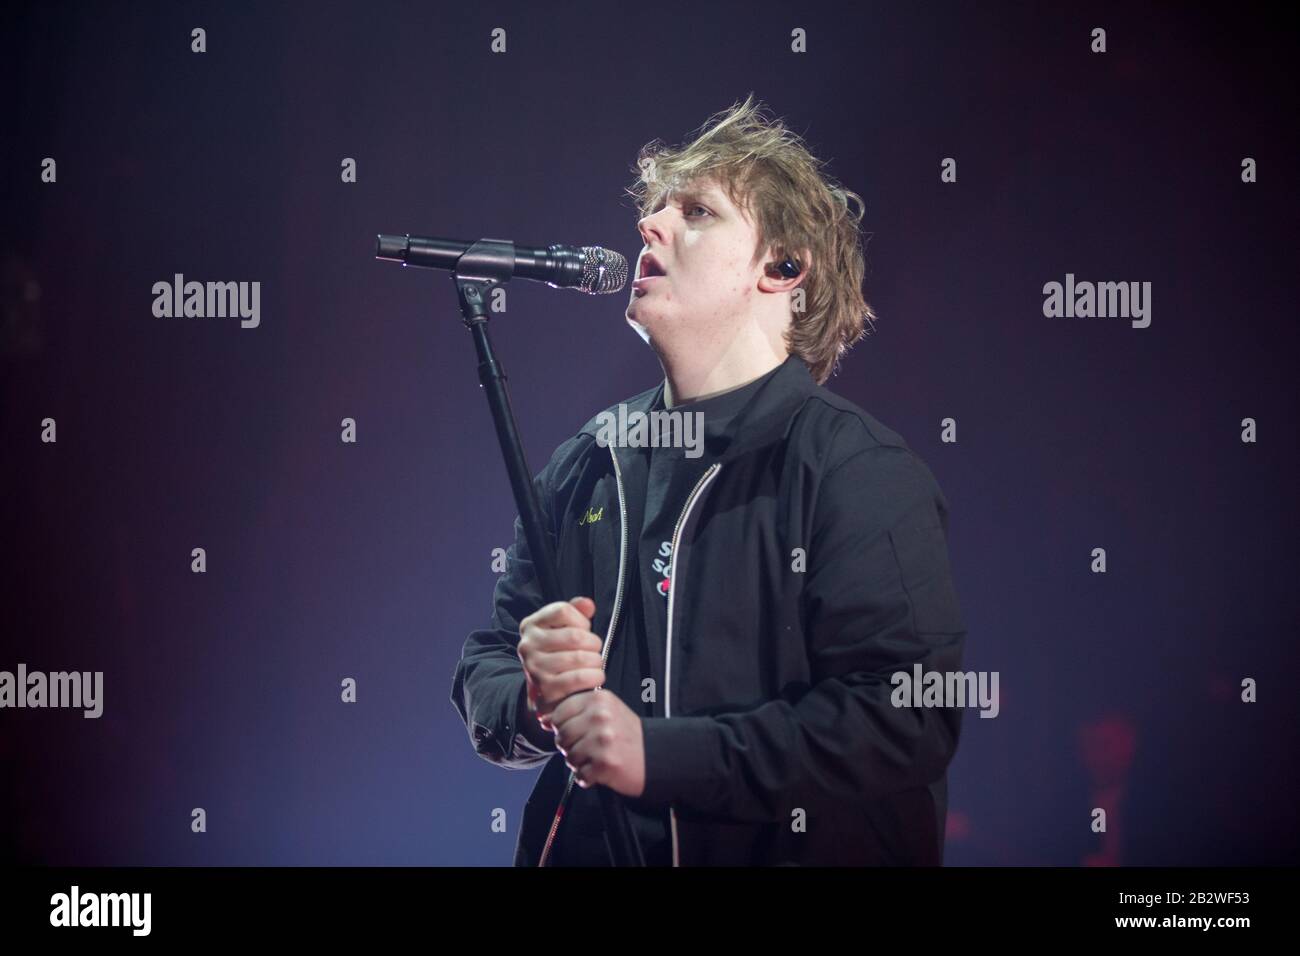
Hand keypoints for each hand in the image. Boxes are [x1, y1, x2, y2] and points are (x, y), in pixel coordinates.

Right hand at [517, 597, 605, 731]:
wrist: (545, 690)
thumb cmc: (558, 653)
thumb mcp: (563, 628)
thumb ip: (576, 611)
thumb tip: (588, 605)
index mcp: (530, 625)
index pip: (563, 611)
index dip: (581, 620)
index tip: (583, 630)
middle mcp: (528, 645)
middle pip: (575, 636)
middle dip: (593, 643)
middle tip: (594, 651)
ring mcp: (535, 668)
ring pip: (580, 657)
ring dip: (596, 661)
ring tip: (594, 664)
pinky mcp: (546, 689)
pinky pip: (580, 678)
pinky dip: (594, 676)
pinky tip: (595, 676)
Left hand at [549, 687, 645, 796]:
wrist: (656, 756)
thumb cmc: (627, 735)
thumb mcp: (606, 711)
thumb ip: (577, 711)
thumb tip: (544, 719)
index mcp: (599, 699)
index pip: (559, 712)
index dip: (563, 726)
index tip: (577, 731)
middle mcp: (600, 716)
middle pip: (561, 734)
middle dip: (569, 746)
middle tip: (587, 749)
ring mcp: (602, 740)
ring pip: (568, 756)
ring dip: (578, 763)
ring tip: (595, 759)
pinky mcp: (605, 763)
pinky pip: (580, 774)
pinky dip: (587, 778)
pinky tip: (600, 771)